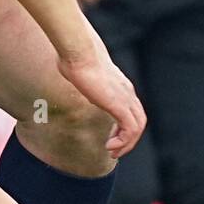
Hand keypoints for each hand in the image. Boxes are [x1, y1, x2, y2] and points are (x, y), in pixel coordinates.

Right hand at [57, 32, 145, 158]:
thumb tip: (65, 71)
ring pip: (137, 127)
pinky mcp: (119, 105)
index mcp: (120, 84)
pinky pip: (130, 129)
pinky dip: (123, 141)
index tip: (110, 136)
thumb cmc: (73, 56)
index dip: (123, 126)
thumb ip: (78, 76)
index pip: (132, 110)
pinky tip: (108, 145)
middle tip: (113, 150)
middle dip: (128, 139)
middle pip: (139, 120)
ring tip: (111, 152)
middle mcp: (127, 91)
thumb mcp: (78, 70)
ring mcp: (125, 97)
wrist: (78, 51)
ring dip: (126, 144)